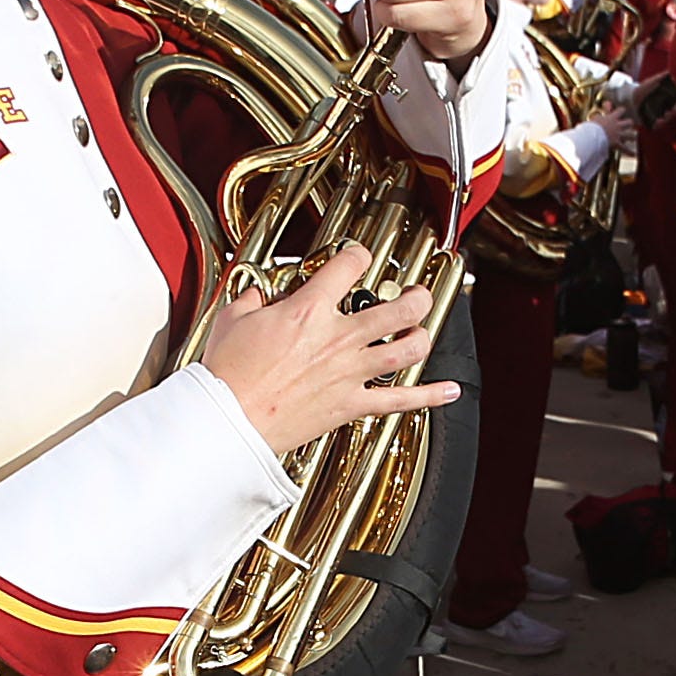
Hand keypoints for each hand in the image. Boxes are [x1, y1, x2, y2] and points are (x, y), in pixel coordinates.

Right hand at [202, 246, 458, 456]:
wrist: (230, 420)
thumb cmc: (228, 375)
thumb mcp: (232, 321)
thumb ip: (251, 302)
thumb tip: (256, 296)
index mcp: (310, 309)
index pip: (350, 265)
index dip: (358, 255)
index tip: (358, 257)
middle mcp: (339, 337)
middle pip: (399, 307)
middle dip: (416, 297)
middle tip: (417, 294)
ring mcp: (350, 372)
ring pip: (407, 348)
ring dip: (422, 336)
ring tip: (423, 330)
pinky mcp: (351, 404)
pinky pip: (400, 400)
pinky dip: (429, 396)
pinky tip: (447, 390)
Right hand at [590, 102, 637, 153]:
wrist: (593, 135)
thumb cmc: (591, 126)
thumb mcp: (594, 119)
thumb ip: (597, 118)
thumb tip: (590, 119)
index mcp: (612, 118)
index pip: (620, 111)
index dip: (621, 110)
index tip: (622, 110)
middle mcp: (617, 125)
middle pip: (629, 122)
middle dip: (629, 123)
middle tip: (629, 125)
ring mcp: (618, 135)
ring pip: (631, 135)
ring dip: (632, 136)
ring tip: (633, 138)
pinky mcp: (617, 143)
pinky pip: (625, 149)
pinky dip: (629, 152)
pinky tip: (633, 154)